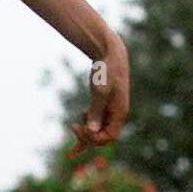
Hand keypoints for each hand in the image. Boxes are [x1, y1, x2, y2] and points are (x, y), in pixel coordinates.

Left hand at [70, 35, 128, 154]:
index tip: (79, 126)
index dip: (94, 137)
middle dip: (88, 137)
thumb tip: (91, 130)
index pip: (109, 137)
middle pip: (103, 137)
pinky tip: (75, 128)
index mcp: (119, 113)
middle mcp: (116, 115)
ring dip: (85, 135)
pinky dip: (85, 128)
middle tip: (72, 126)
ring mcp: (109, 110)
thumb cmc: (107, 70)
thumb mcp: (100, 90)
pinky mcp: (102, 105)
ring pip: (98, 131)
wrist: (110, 54)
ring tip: (72, 128)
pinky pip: (94, 122)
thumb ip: (96, 110)